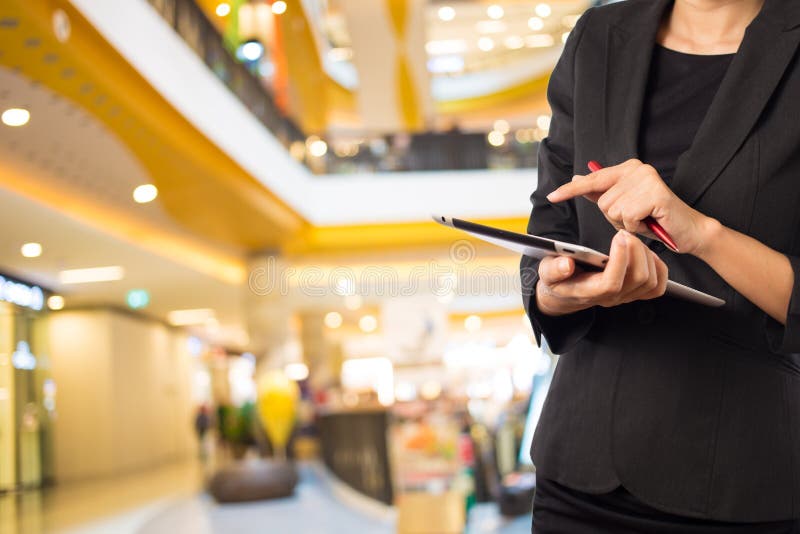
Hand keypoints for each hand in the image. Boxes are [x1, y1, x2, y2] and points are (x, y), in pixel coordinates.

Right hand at [536, 230, 667, 315]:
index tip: (618, 237)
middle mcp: (610, 298)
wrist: (565, 293)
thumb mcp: (546, 272)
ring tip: (631, 240)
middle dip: (636, 251)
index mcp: (588, 292)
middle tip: (624, 233)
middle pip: (637, 279)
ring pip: (650, 281)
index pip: (611, 283)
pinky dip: (658, 268)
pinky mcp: (634, 293)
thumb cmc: (557, 279)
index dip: (619, 260)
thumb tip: (566, 265)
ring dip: (646, 256)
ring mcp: (624, 297)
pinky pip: (657, 286)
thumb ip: (553, 269)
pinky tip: (646, 253)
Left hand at [547, 159, 713, 255]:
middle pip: (602, 201)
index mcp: (628, 168)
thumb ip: (601, 193)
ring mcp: (646, 179)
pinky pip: (627, 217)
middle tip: (636, 218)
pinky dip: (636, 226)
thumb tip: (576, 179)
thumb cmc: (654, 220)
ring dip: (626, 223)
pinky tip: (650, 222)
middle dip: (615, 217)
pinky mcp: (654, 193)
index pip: (592, 179)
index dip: (570, 191)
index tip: (551, 197)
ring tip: (644, 220)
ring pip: (612, 211)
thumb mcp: (623, 206)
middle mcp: (636, 169)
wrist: (687, 231)